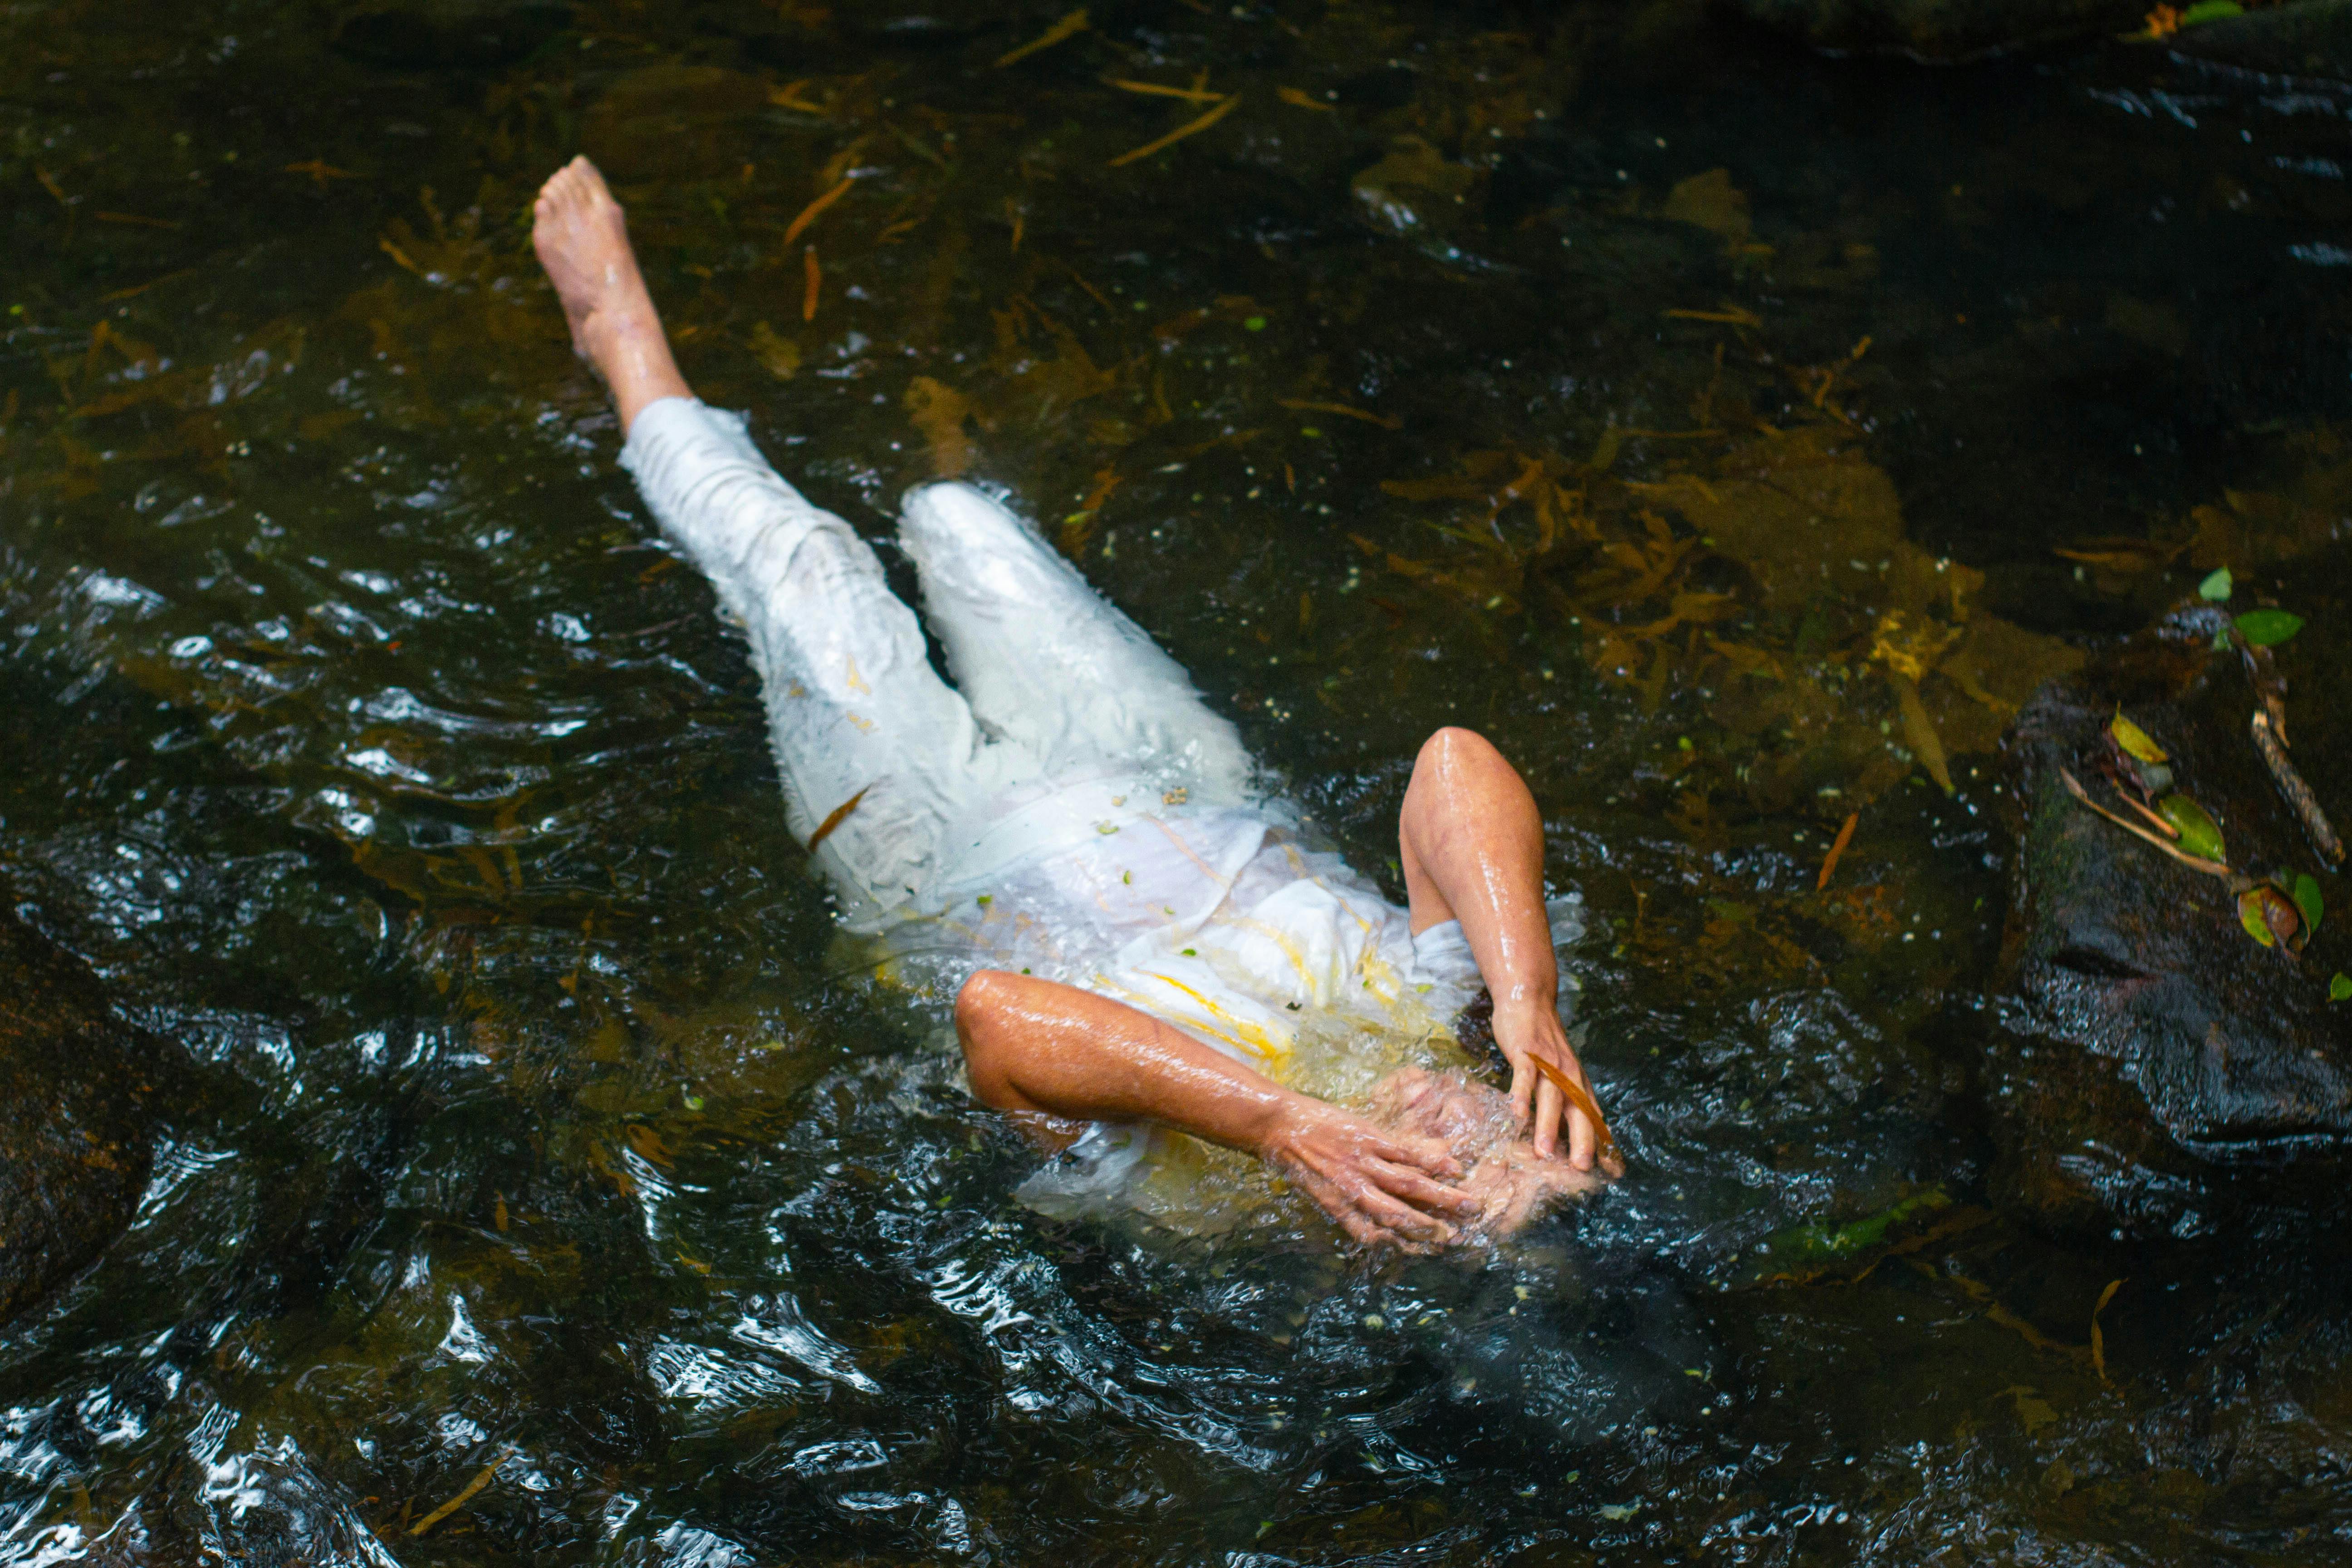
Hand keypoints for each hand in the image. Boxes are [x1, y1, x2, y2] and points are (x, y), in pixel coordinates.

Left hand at [1258, 1100, 1481, 1250]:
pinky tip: (1452, 1167)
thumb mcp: (1317, 1190)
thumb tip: (1375, 1219)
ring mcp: (1364, 1163)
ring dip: (1441, 1198)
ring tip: (1469, 1206)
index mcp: (1340, 1208)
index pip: (1375, 1235)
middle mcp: (1354, 1190)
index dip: (1402, 1246)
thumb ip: (1346, 1204)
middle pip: (1401, 1215)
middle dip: (1431, 1229)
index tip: (1426, 1252)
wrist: (1277, 1125)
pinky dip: (1431, 1160)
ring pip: (1410, 1185)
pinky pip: (1405, 1153)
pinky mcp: (1369, 1138)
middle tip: (1457, 1236)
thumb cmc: (1295, 1160)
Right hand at [1493, 1001, 1620, 1174]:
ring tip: (1543, 1153)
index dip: (1601, 1144)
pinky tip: (1517, 1114)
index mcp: (1579, 1083)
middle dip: (1581, 1140)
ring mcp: (1548, 1064)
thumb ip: (1563, 1101)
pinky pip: (1525, 1077)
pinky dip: (1522, 1095)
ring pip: (1551, 1098)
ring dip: (1547, 1126)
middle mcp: (1569, 1075)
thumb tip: (1563, 1137)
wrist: (1530, 1001)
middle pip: (1577, 1111)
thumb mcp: (1561, 1073)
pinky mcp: (1526, 1053)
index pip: (1594, 1117)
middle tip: (1581, 1169)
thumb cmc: (1543, 1044)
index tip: (1611, 1173)